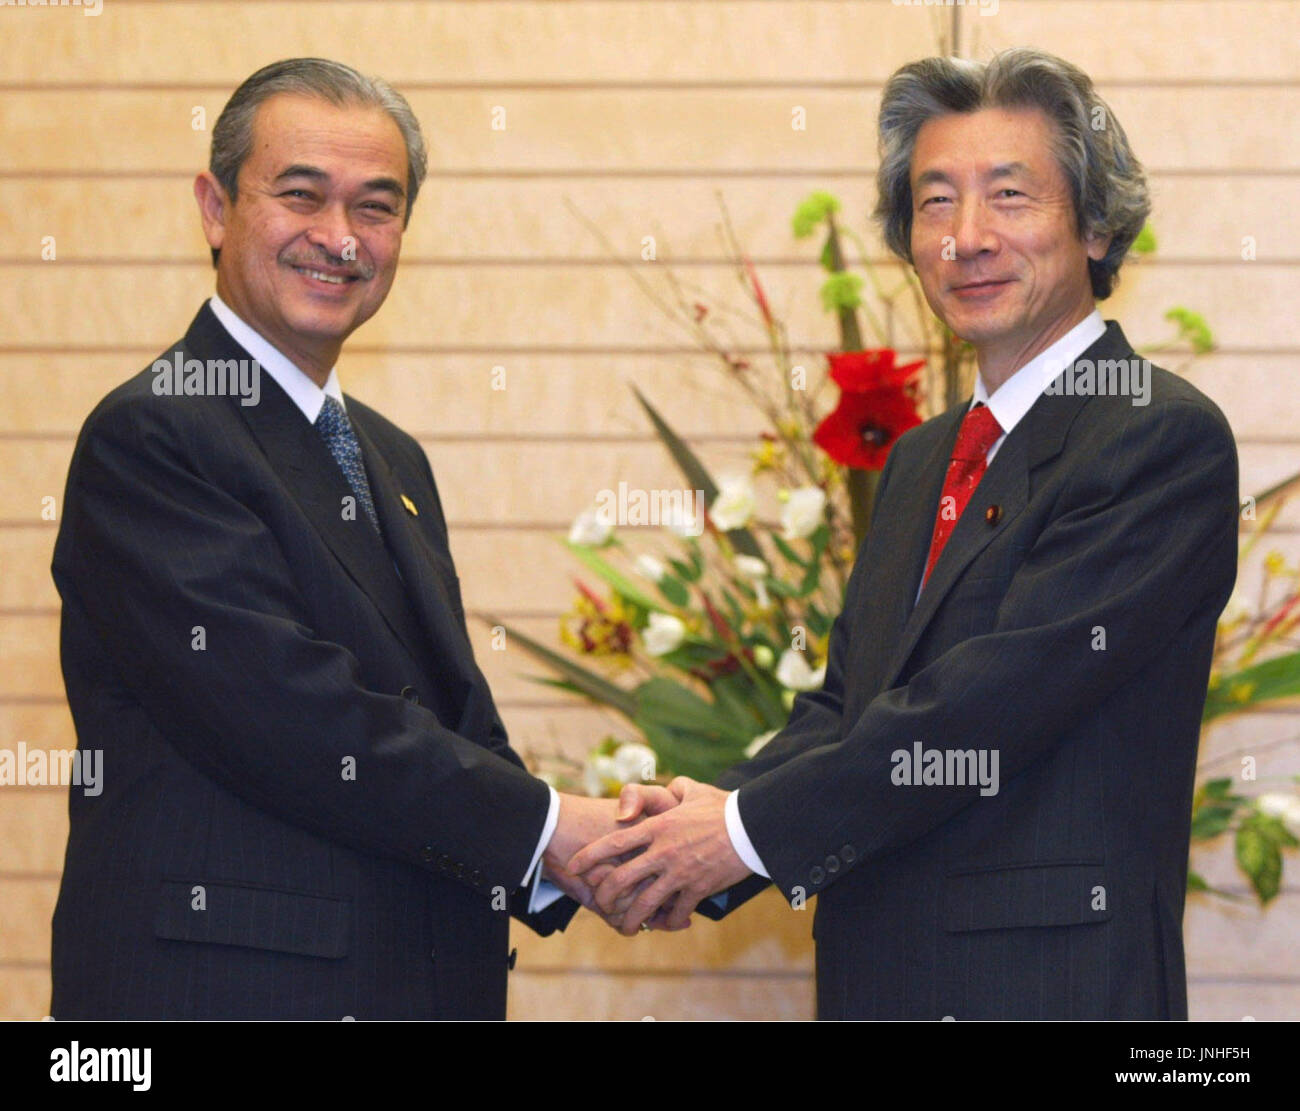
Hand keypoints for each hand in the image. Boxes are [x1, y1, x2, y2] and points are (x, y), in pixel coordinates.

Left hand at [568, 777, 752, 934]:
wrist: (751, 826)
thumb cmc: (722, 806)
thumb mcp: (692, 789)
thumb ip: (670, 789)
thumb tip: (663, 790)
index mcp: (657, 827)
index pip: (613, 843)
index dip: (590, 857)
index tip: (575, 867)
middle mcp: (663, 852)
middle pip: (621, 880)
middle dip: (605, 896)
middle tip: (600, 904)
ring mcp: (679, 873)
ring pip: (644, 904)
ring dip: (632, 919)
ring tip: (628, 927)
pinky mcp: (698, 889)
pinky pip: (676, 912)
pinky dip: (669, 922)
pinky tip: (667, 923)